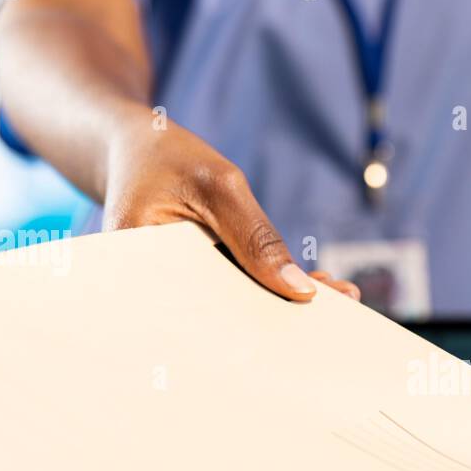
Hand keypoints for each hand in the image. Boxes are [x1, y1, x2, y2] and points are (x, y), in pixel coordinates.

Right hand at [103, 115, 358, 301]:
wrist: (134, 148)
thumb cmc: (168, 157)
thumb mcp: (218, 185)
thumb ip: (256, 237)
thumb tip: (299, 291)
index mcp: (140, 274)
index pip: (207, 311)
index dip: (257, 322)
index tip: (304, 322)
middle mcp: (153, 294)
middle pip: (223, 318)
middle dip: (277, 317)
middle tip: (332, 321)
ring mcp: (176, 291)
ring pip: (234, 307)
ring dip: (280, 302)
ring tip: (336, 299)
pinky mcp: (196, 283)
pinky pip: (235, 291)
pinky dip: (269, 285)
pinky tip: (315, 286)